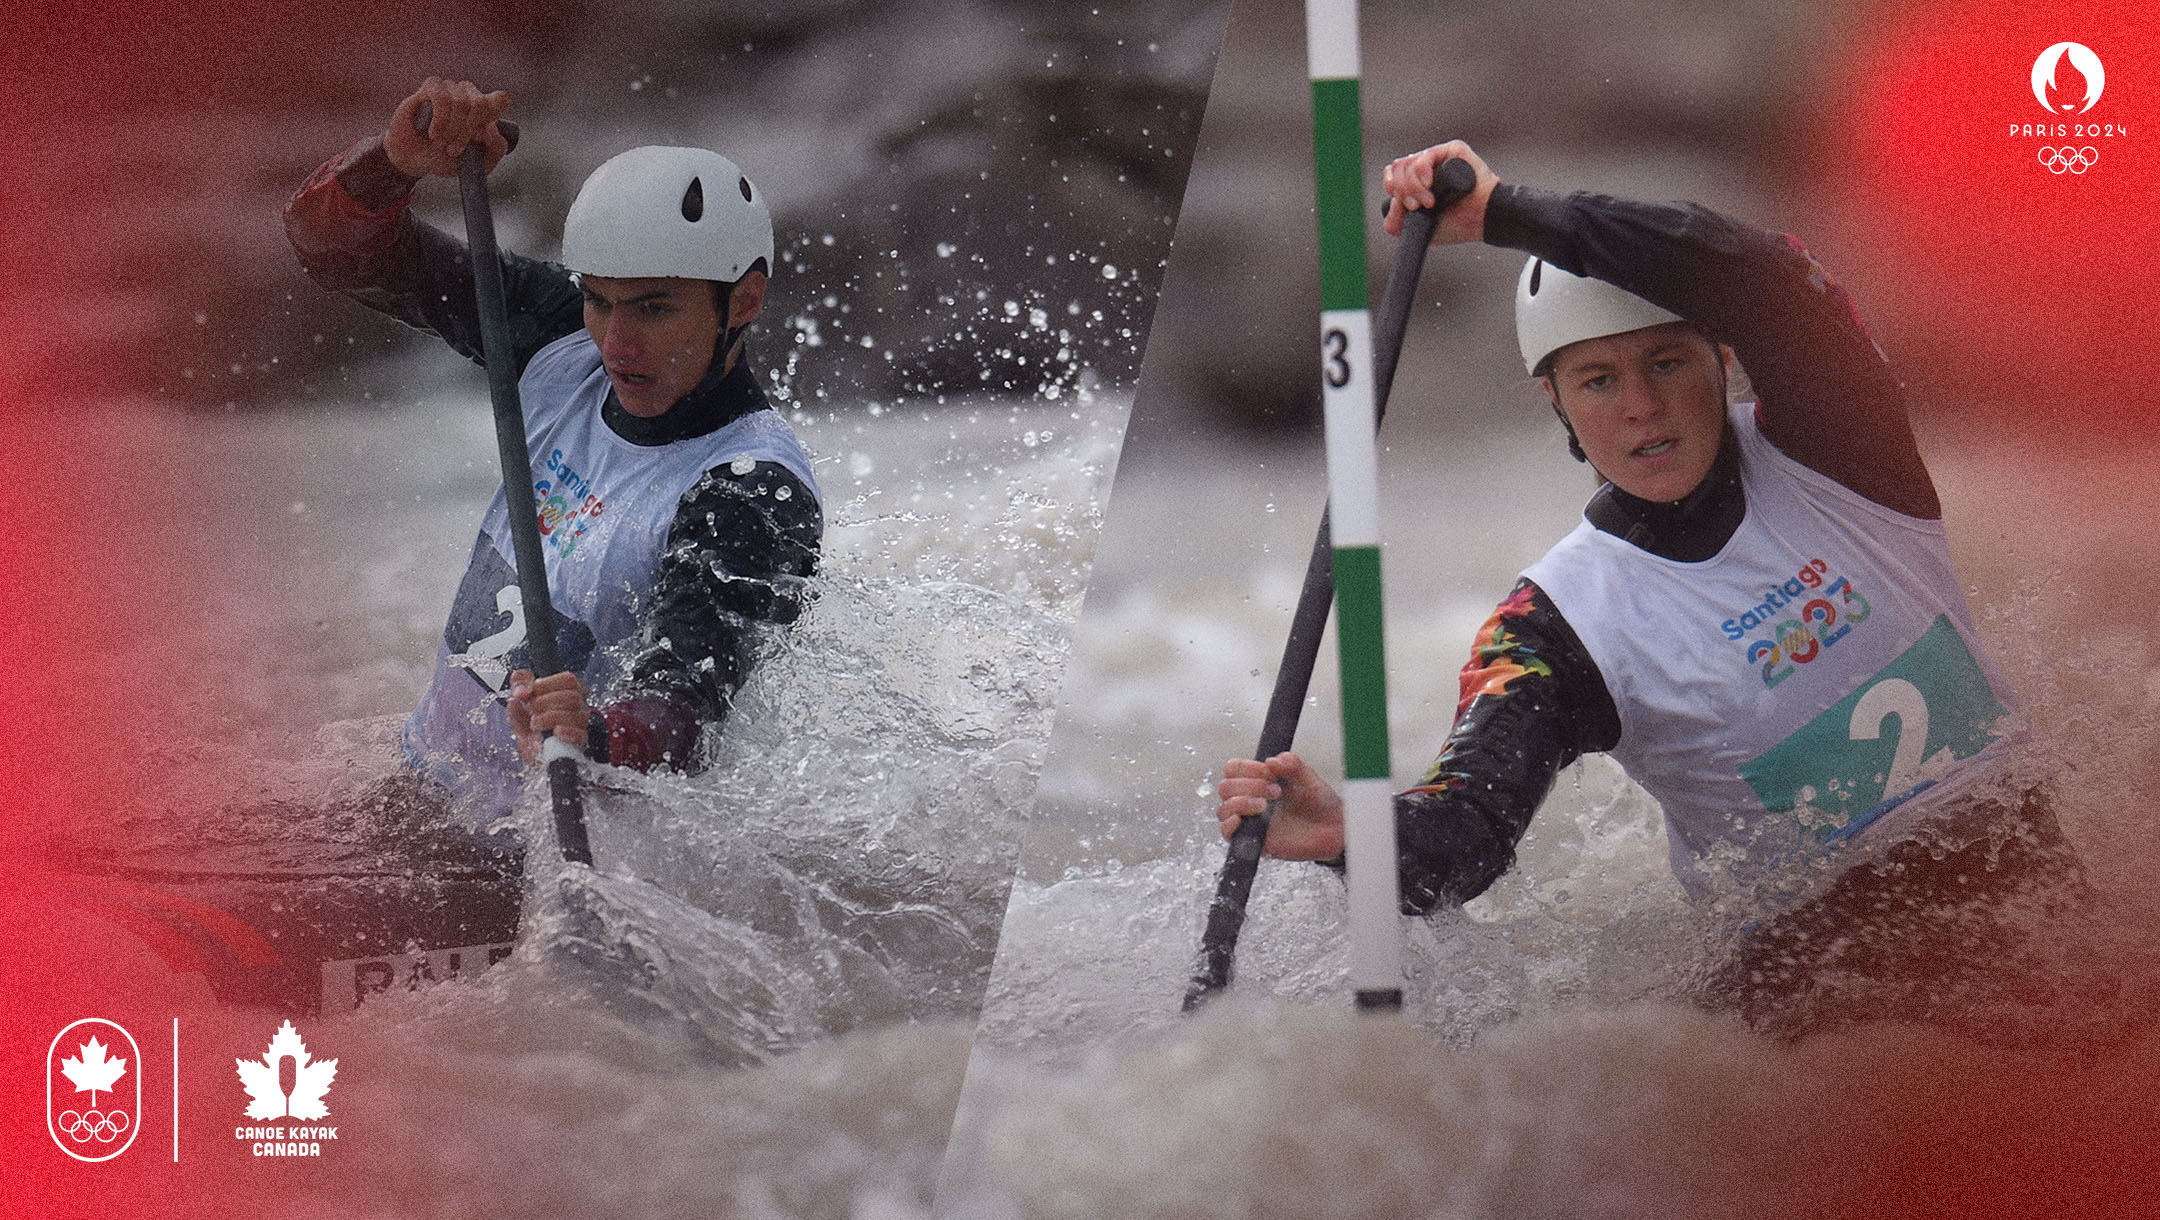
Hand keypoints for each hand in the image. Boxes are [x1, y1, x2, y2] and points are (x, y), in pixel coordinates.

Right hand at [385, 77, 512, 178]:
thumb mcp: (477, 163)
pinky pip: (442, 98)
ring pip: (461, 102)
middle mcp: (468, 95)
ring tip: (440, 143)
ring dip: (450, 129)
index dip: (495, 114)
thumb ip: (495, 150)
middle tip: (453, 149)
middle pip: (480, 104)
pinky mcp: (431, 86)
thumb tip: (492, 129)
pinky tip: (433, 132)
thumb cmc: (444, 157)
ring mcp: (450, 88)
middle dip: (466, 132)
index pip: (501, 99)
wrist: (413, 159)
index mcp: (484, 112)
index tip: (481, 135)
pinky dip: (439, 120)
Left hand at [507, 669, 590, 764]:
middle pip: (572, 696)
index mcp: (569, 691)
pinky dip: (567, 732)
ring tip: (534, 724)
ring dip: (549, 718)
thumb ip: (519, 688)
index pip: (569, 680)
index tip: (530, 693)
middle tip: (530, 709)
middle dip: (545, 702)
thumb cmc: (532, 723)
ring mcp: (581, 725)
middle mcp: (579, 706)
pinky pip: (580, 735)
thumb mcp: (521, 701)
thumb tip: (521, 692)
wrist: (533, 751)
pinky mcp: (579, 743)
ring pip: (574, 715)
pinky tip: (555, 731)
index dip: (547, 684)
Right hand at [1214, 752, 1345, 860]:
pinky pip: (1227, 834)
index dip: (1246, 768)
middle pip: (1226, 787)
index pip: (1234, 769)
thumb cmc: (1320, 803)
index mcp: (1259, 781)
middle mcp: (1251, 799)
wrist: (1334, 828)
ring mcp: (1250, 820)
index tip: (1268, 772)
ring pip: (1224, 809)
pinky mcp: (1253, 841)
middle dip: (1248, 785)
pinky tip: (1243, 819)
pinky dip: (1230, 825)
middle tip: (1275, 790)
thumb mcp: (1308, 778)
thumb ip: (1292, 765)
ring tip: (1265, 805)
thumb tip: (1272, 760)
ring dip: (1241, 803)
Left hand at [1380, 140, 1498, 245]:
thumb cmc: (1457, 224)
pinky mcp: (1452, 150)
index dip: (1390, 185)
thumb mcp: (1420, 227)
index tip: (1401, 203)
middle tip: (1417, 207)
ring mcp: (1439, 157)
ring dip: (1413, 186)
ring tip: (1429, 202)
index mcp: (1418, 180)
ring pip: (1408, 163)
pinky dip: (1421, 172)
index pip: (1393, 173)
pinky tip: (1430, 185)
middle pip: (1398, 167)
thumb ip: (1397, 222)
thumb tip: (1390, 206)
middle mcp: (1427, 166)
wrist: (1481, 220)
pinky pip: (1425, 156)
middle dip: (1402, 190)